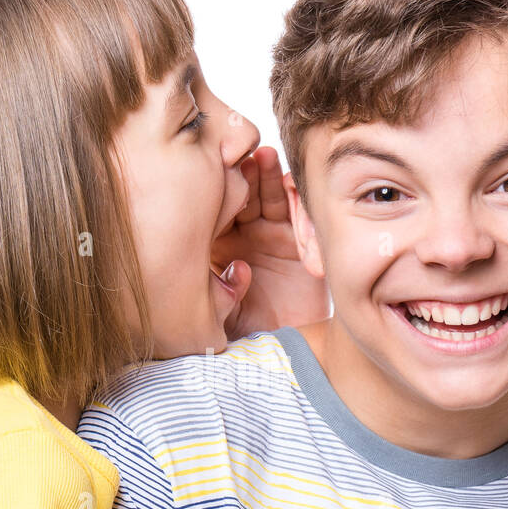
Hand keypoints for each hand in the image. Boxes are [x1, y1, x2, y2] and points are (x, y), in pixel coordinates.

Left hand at [212, 146, 329, 340]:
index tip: (207, 172)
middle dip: (241, 173)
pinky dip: (295, 197)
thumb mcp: (218, 309)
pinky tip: (288, 183)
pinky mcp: (300, 240)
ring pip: (269, 196)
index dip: (212, 189)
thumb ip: (217, 287)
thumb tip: (234, 266)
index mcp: (217, 244)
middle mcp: (244, 234)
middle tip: (239, 158)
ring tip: (263, 158)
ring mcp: (272, 234)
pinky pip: (298, 212)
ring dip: (267, 175)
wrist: (284, 350)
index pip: (212, 207)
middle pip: (242, 193)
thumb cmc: (243, 331)